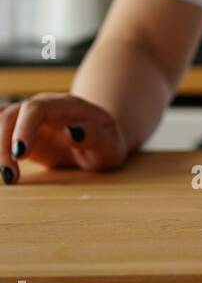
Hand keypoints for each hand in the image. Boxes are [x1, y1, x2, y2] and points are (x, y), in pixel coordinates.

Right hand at [1, 93, 127, 184]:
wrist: (99, 139)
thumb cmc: (106, 143)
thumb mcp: (110, 146)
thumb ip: (95, 137)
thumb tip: (73, 131)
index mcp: (66, 106)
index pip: (36, 108)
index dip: (24, 128)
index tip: (20, 153)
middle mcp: (42, 106)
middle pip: (10, 116)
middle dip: (3, 144)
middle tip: (10, 176)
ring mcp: (27, 118)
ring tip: (7, 177)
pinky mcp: (16, 131)